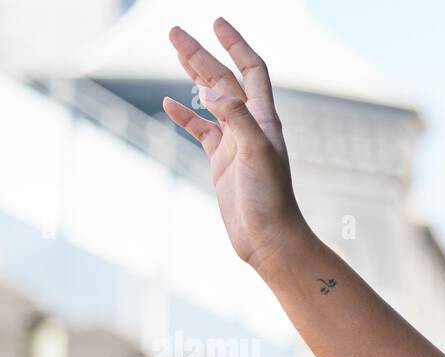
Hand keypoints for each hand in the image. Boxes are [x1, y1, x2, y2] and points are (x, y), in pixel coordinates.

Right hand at [161, 18, 307, 271]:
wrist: (269, 240)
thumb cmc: (270, 201)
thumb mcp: (255, 155)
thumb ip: (236, 120)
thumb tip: (212, 91)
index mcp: (264, 121)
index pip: (252, 71)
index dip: (236, 45)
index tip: (217, 22)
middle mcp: (251, 128)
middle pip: (224, 80)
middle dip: (201, 55)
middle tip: (173, 31)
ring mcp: (235, 144)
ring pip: (212, 101)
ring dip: (194, 76)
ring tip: (174, 52)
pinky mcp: (222, 163)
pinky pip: (202, 131)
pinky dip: (185, 116)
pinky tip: (169, 104)